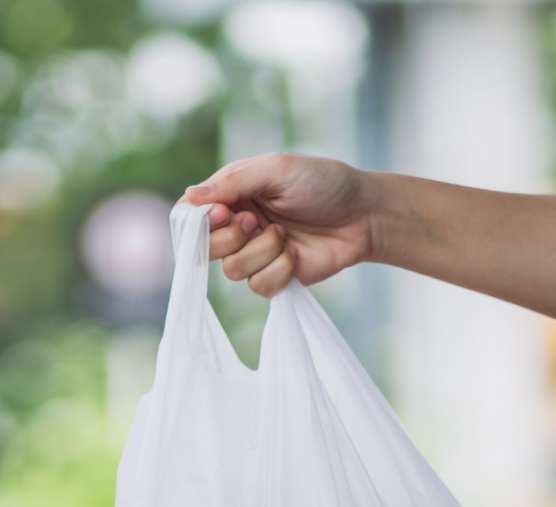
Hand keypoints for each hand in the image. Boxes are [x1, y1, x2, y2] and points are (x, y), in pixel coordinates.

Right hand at [183, 153, 376, 296]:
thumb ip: (234, 182)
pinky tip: (296, 255)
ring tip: (285, 235)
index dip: (199, 222)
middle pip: (206, 248)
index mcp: (233, 195)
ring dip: (262, 252)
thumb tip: (190, 197)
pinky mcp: (275, 277)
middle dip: (231, 238)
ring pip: (232, 271)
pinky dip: (279, 270)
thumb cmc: (324, 182)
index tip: (224, 213)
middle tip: (257, 221)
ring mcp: (256, 254)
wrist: (365, 215)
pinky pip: (259, 287)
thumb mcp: (277, 169)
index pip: (191, 216)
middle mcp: (238, 226)